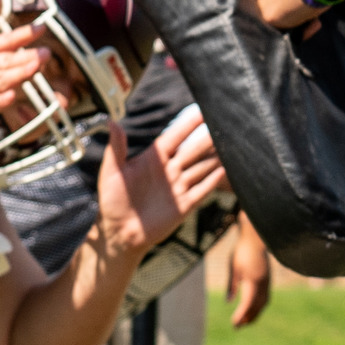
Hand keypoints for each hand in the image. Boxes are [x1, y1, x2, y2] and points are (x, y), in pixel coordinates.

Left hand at [98, 106, 229, 255]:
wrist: (120, 233)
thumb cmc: (112, 201)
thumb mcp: (112, 172)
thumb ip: (116, 148)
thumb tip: (111, 120)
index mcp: (153, 159)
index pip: (174, 137)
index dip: (188, 125)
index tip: (203, 111)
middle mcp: (169, 170)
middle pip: (193, 150)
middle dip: (208, 138)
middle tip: (225, 123)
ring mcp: (179, 187)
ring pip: (202, 167)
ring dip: (216, 156)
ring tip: (233, 144)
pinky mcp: (185, 204)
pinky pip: (203, 188)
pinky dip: (215, 179)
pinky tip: (228, 169)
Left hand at [227, 215, 273, 326]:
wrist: (256, 238)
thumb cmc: (241, 251)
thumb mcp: (233, 267)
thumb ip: (231, 285)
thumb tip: (228, 301)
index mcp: (252, 280)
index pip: (247, 303)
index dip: (241, 315)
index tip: (234, 323)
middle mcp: (262, 283)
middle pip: (257, 306)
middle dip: (248, 318)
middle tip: (237, 327)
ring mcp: (267, 282)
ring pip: (263, 303)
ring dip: (255, 313)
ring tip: (245, 321)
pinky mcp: (268, 280)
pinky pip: (266, 297)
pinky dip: (259, 306)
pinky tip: (253, 309)